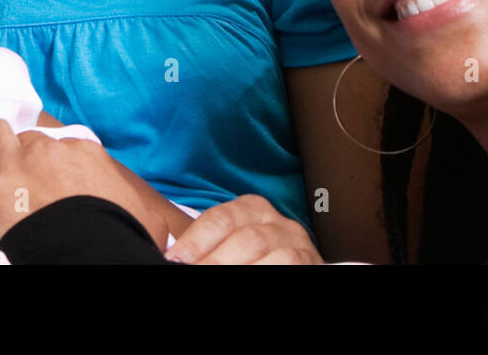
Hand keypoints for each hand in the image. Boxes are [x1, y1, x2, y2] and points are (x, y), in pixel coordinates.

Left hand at [0, 119, 168, 246]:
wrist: (88, 249)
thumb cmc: (117, 234)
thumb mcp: (140, 216)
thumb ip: (135, 210)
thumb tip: (173, 239)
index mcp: (82, 153)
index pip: (63, 148)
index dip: (55, 166)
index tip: (57, 181)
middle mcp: (45, 149)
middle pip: (25, 136)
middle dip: (18, 147)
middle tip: (17, 170)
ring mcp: (11, 166)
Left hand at [165, 194, 322, 264]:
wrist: (284, 264)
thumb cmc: (253, 258)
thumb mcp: (231, 247)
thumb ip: (209, 248)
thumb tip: (175, 256)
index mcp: (252, 208)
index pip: (219, 219)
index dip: (195, 241)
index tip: (176, 258)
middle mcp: (277, 221)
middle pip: (243, 238)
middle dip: (216, 260)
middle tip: (194, 271)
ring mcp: (297, 243)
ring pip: (268, 253)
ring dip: (240, 268)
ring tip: (215, 278)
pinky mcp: (312, 262)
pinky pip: (289, 266)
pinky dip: (266, 271)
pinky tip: (251, 276)